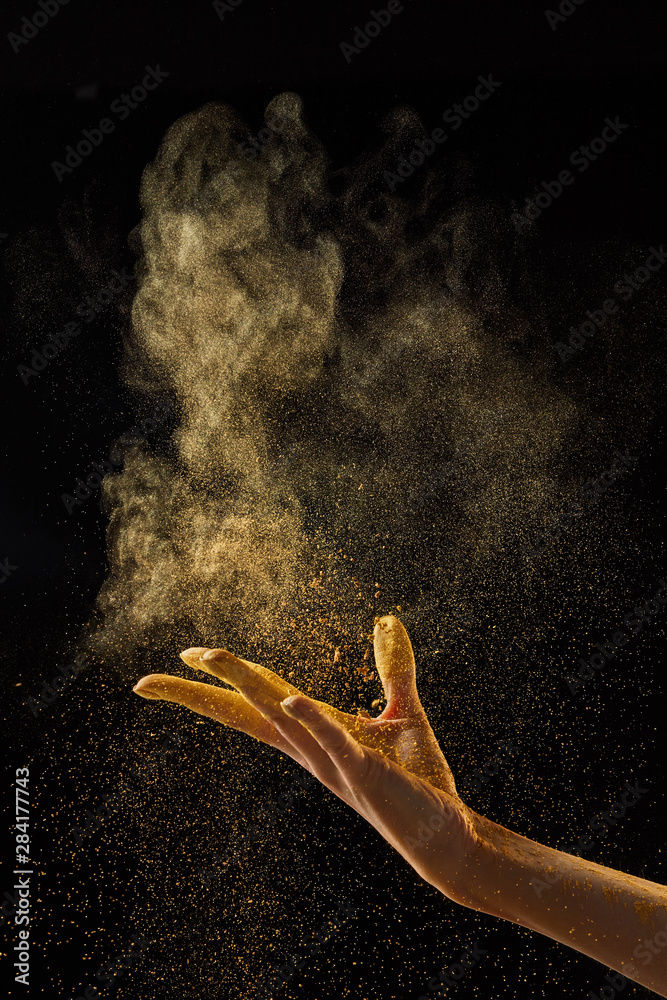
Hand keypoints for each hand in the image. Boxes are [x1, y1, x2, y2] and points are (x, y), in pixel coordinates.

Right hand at [132, 615, 477, 900]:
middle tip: (149, 680)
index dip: (221, 679)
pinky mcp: (363, 772)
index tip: (186, 655)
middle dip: (200, 693)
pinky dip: (312, 721)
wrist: (446, 835)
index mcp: (313, 735)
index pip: (258, 700)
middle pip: (246, 713)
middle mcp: (310, 751)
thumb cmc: (418, 778)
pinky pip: (333, 743)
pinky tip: (292, 700)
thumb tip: (387, 619)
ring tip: (212, 656)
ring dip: (248, 687)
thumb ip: (392, 666)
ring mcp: (332, 763)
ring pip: (279, 720)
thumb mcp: (401, 712)